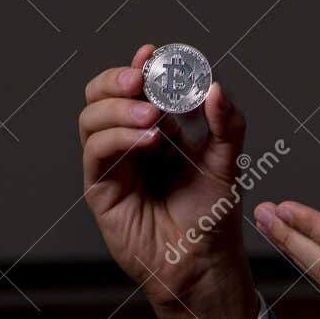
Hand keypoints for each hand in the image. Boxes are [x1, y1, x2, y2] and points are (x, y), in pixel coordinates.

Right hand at [80, 44, 258, 318]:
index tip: (152, 54)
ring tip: (152, 116)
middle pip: (102, 95)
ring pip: (91, 118)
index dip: (139, 67)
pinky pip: (96, 151)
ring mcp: (112, 165)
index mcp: (159, 130)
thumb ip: (226, 124)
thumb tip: (216, 88)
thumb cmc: (212, 218)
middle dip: (117, 80)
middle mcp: (130, 143)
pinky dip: (117, 136)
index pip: (136, 88)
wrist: (203, 264)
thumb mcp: (228, 162)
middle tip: (141, 80)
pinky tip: (146, 139)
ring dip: (119, 109)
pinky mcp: (101, 189)